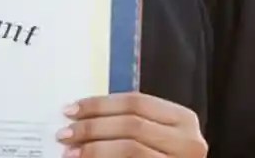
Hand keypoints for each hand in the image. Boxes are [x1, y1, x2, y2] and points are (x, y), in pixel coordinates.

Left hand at [55, 92, 206, 156]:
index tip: (70, 109)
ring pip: (131, 147)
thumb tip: (80, 115)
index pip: (135, 101)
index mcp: (183, 119)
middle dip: (92, 127)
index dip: (99, 104)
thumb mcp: (151, 136)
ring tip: (70, 152)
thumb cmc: (157, 155)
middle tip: (64, 133)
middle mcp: (189, 141)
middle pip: (131, 123)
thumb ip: (126, 123)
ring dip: (95, 148)